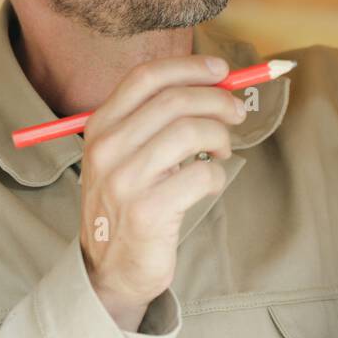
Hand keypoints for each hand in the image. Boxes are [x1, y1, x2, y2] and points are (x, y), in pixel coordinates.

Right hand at [78, 54, 246, 329]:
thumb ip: (156, 119)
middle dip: (217, 100)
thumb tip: (214, 83)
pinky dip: (217, 175)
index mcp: (100, 127)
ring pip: (190, 132)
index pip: (147, 78)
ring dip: (219, 137)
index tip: (222, 71)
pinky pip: (202, 174)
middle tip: (236, 113)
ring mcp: (125, 181)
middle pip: (174, 101)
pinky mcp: (148, 212)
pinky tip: (211, 183)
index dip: (190, 68)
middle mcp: (107, 150)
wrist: (110, 269)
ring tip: (221, 151)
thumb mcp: (125, 155)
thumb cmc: (128, 204)